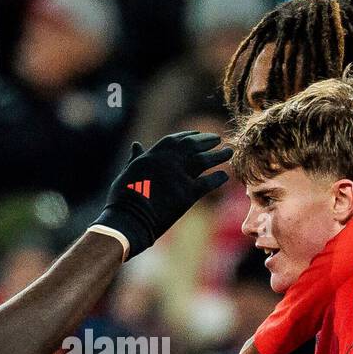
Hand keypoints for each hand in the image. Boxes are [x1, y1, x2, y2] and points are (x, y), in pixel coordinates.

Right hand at [93, 131, 231, 258]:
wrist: (129, 219)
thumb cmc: (123, 198)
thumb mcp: (127, 172)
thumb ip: (136, 158)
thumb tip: (136, 145)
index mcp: (153, 154)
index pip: (175, 140)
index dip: (189, 136)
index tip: (199, 135)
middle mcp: (168, 161)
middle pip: (193, 146)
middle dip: (207, 141)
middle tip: (219, 140)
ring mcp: (180, 176)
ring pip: (205, 160)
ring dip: (219, 155)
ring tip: (229, 152)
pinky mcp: (188, 194)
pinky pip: (208, 183)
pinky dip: (218, 178)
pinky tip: (226, 176)